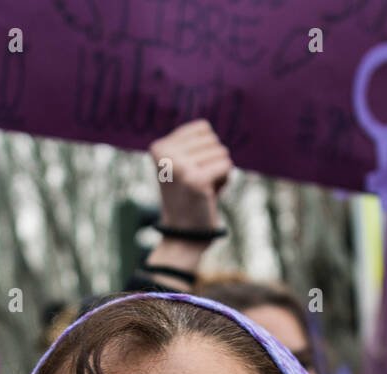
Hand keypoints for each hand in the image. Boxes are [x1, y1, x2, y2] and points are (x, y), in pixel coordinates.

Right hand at [150, 119, 231, 233]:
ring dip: (218, 172)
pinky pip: (227, 166)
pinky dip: (224, 180)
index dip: (206, 151)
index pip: (203, 128)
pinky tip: (209, 194)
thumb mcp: (183, 163)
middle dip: (213, 161)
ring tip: (203, 189)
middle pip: (213, 140)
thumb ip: (192, 143)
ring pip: (221, 152)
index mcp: (159, 147)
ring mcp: (179, 167)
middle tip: (198, 183)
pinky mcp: (196, 180)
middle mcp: (165, 154)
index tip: (191, 171)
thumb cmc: (189, 196)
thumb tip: (205, 126)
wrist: (183, 234)